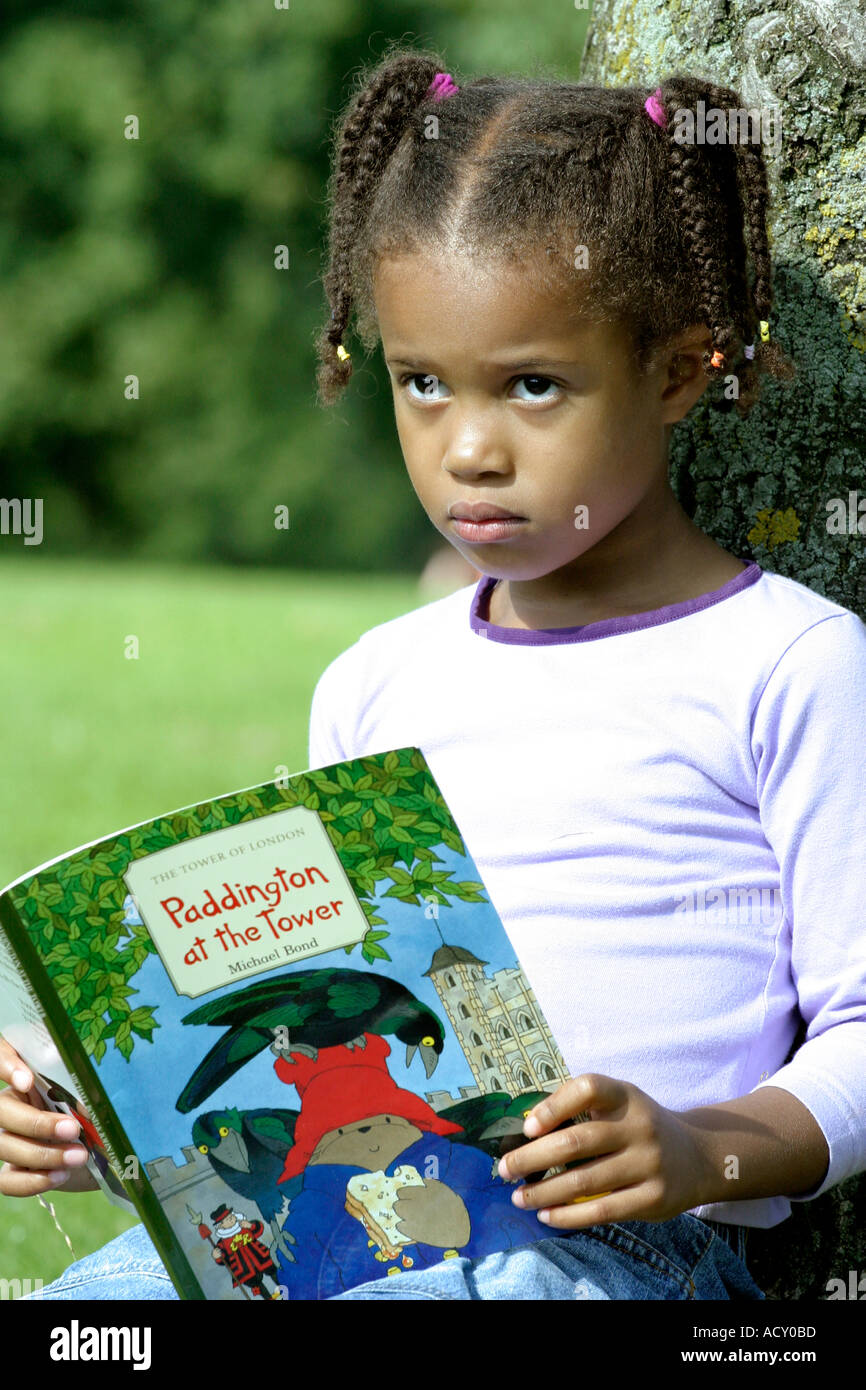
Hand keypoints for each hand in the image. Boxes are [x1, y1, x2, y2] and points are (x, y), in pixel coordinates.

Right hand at [0, 1038, 96, 1195]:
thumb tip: (87, 1092)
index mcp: (29, 1075)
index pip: (4, 1057)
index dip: (7, 1066)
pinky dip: (34, 1180)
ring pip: (4, 1145)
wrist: (107, 1153)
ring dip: (43, 1154)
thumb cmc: (99, 1114)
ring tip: (79, 1156)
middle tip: (73, 1129)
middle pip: (1, 1110)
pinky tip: (60, 1175)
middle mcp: (13, 1104)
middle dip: (36, 1123)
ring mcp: (9, 1138)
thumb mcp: (93, 1096)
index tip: (28, 1080)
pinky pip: (8, 1180)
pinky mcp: (13, 1170)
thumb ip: (82, 1089)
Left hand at [393, 1179, 470, 1247]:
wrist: (459, 1228)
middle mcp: (416, 1204)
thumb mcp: (444, 1191)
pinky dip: (402, 1226)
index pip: (402, 1192)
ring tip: (406, 1216)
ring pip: (398, 1213)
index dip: (403, 1194)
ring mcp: (414, 1218)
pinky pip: (401, 1226)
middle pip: (397, 1203)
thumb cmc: (454, 1208)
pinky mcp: (415, 1231)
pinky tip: (406, 1226)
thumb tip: (423, 1181)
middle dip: (400, 1204)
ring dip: (400, 1214)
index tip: (405, 1196)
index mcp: (423, 1193)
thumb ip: (432, 1185)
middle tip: (405, 1207)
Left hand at [497, 1074, 712, 1228]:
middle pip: (576, 1142)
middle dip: (532, 1158)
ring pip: (584, 1181)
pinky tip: (546, 1216)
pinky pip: (602, 1210)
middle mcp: (639, 1127)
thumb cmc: (639, 1127)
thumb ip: (581, 1108)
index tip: (527, 1127)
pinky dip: (569, 1215)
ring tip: (519, 1197)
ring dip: (544, 1192)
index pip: (588, 1088)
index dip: (554, 1105)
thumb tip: (526, 1128)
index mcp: (626, 1095)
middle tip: (505, 1169)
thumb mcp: (620, 1104)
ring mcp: (648, 1163)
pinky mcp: (653, 1198)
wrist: (699, 1156)